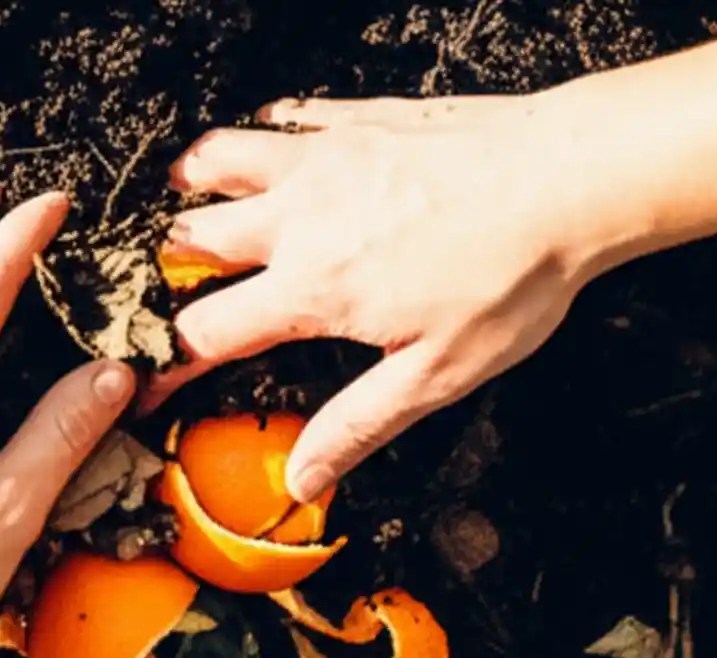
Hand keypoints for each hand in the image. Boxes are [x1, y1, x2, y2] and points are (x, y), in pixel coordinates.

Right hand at [146, 16, 716, 503]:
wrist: (569, 178)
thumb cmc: (511, 280)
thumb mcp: (437, 374)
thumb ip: (358, 425)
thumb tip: (301, 482)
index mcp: (311, 289)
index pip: (202, 332)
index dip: (165, 365)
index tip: (147, 382)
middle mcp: (297, 218)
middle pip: (188, 240)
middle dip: (165, 269)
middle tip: (169, 286)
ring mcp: (319, 159)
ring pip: (215, 160)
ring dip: (193, 185)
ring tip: (195, 201)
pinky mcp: (350, 120)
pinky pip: (280, 117)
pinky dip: (262, 135)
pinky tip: (276, 146)